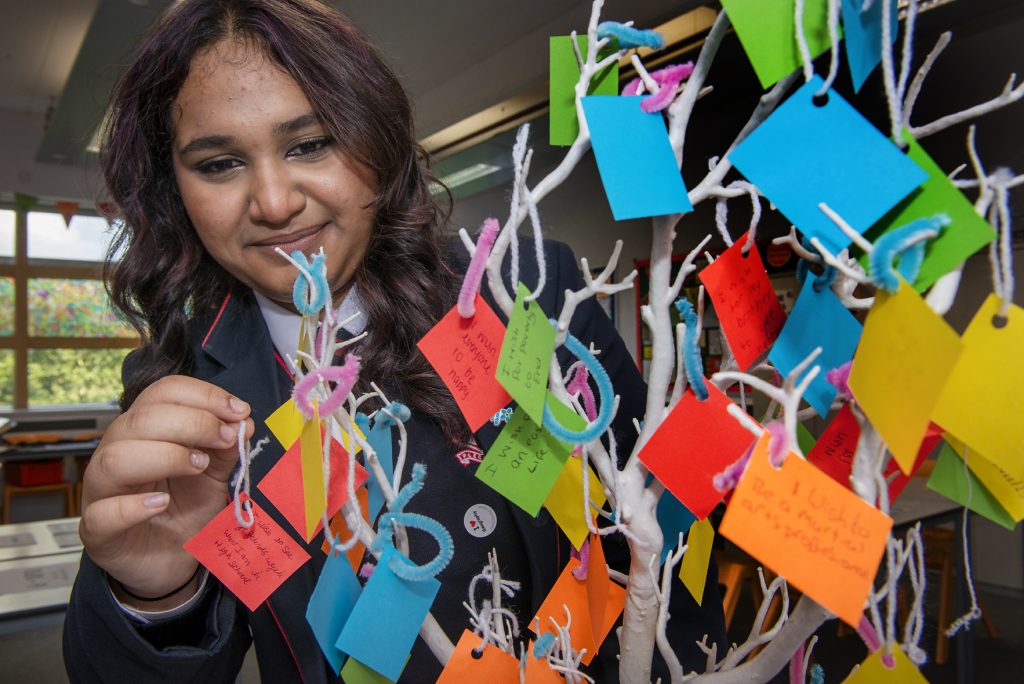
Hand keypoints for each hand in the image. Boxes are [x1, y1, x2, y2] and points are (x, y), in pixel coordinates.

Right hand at [80, 375, 253, 609]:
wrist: (171, 560)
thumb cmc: (186, 508)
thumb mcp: (215, 473)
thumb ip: (226, 447)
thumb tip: (243, 422)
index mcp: (144, 429)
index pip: (163, 393)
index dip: (203, 395)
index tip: (239, 411)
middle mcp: (117, 451)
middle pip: (141, 419)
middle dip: (192, 423)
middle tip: (225, 438)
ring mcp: (102, 491)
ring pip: (115, 459)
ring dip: (165, 456)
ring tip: (198, 467)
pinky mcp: (97, 531)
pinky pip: (102, 513)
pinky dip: (132, 506)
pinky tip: (161, 503)